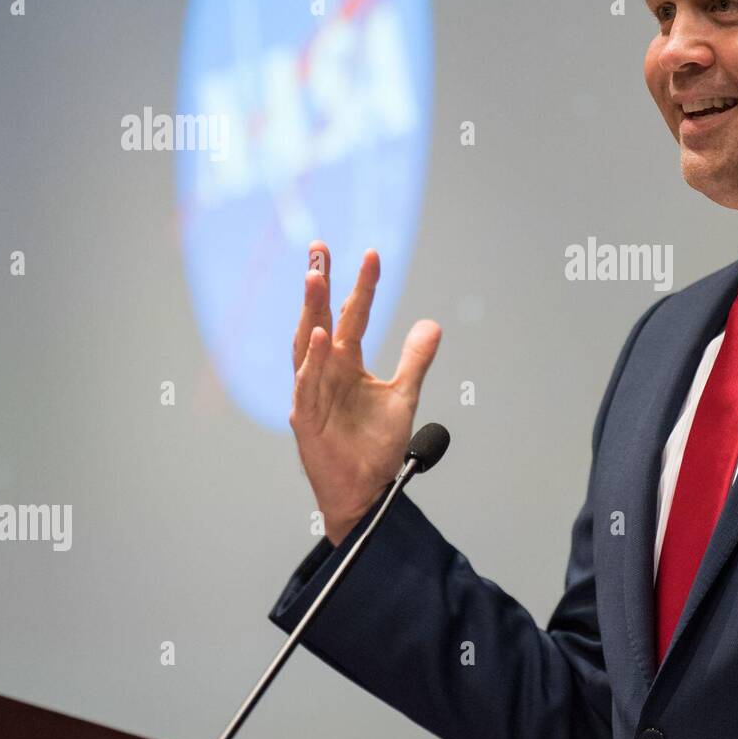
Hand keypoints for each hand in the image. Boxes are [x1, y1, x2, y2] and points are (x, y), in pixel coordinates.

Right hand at [290, 241, 441, 545]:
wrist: (364, 491)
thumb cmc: (374, 445)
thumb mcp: (403, 395)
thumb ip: (415, 360)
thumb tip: (431, 324)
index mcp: (345, 363)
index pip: (352, 316)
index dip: (363, 286)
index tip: (372, 253)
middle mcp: (325, 372)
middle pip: (320, 319)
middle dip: (321, 284)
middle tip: (319, 248)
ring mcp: (311, 393)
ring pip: (306, 345)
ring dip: (310, 311)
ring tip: (316, 278)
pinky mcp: (306, 418)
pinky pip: (307, 384)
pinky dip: (313, 360)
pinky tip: (321, 336)